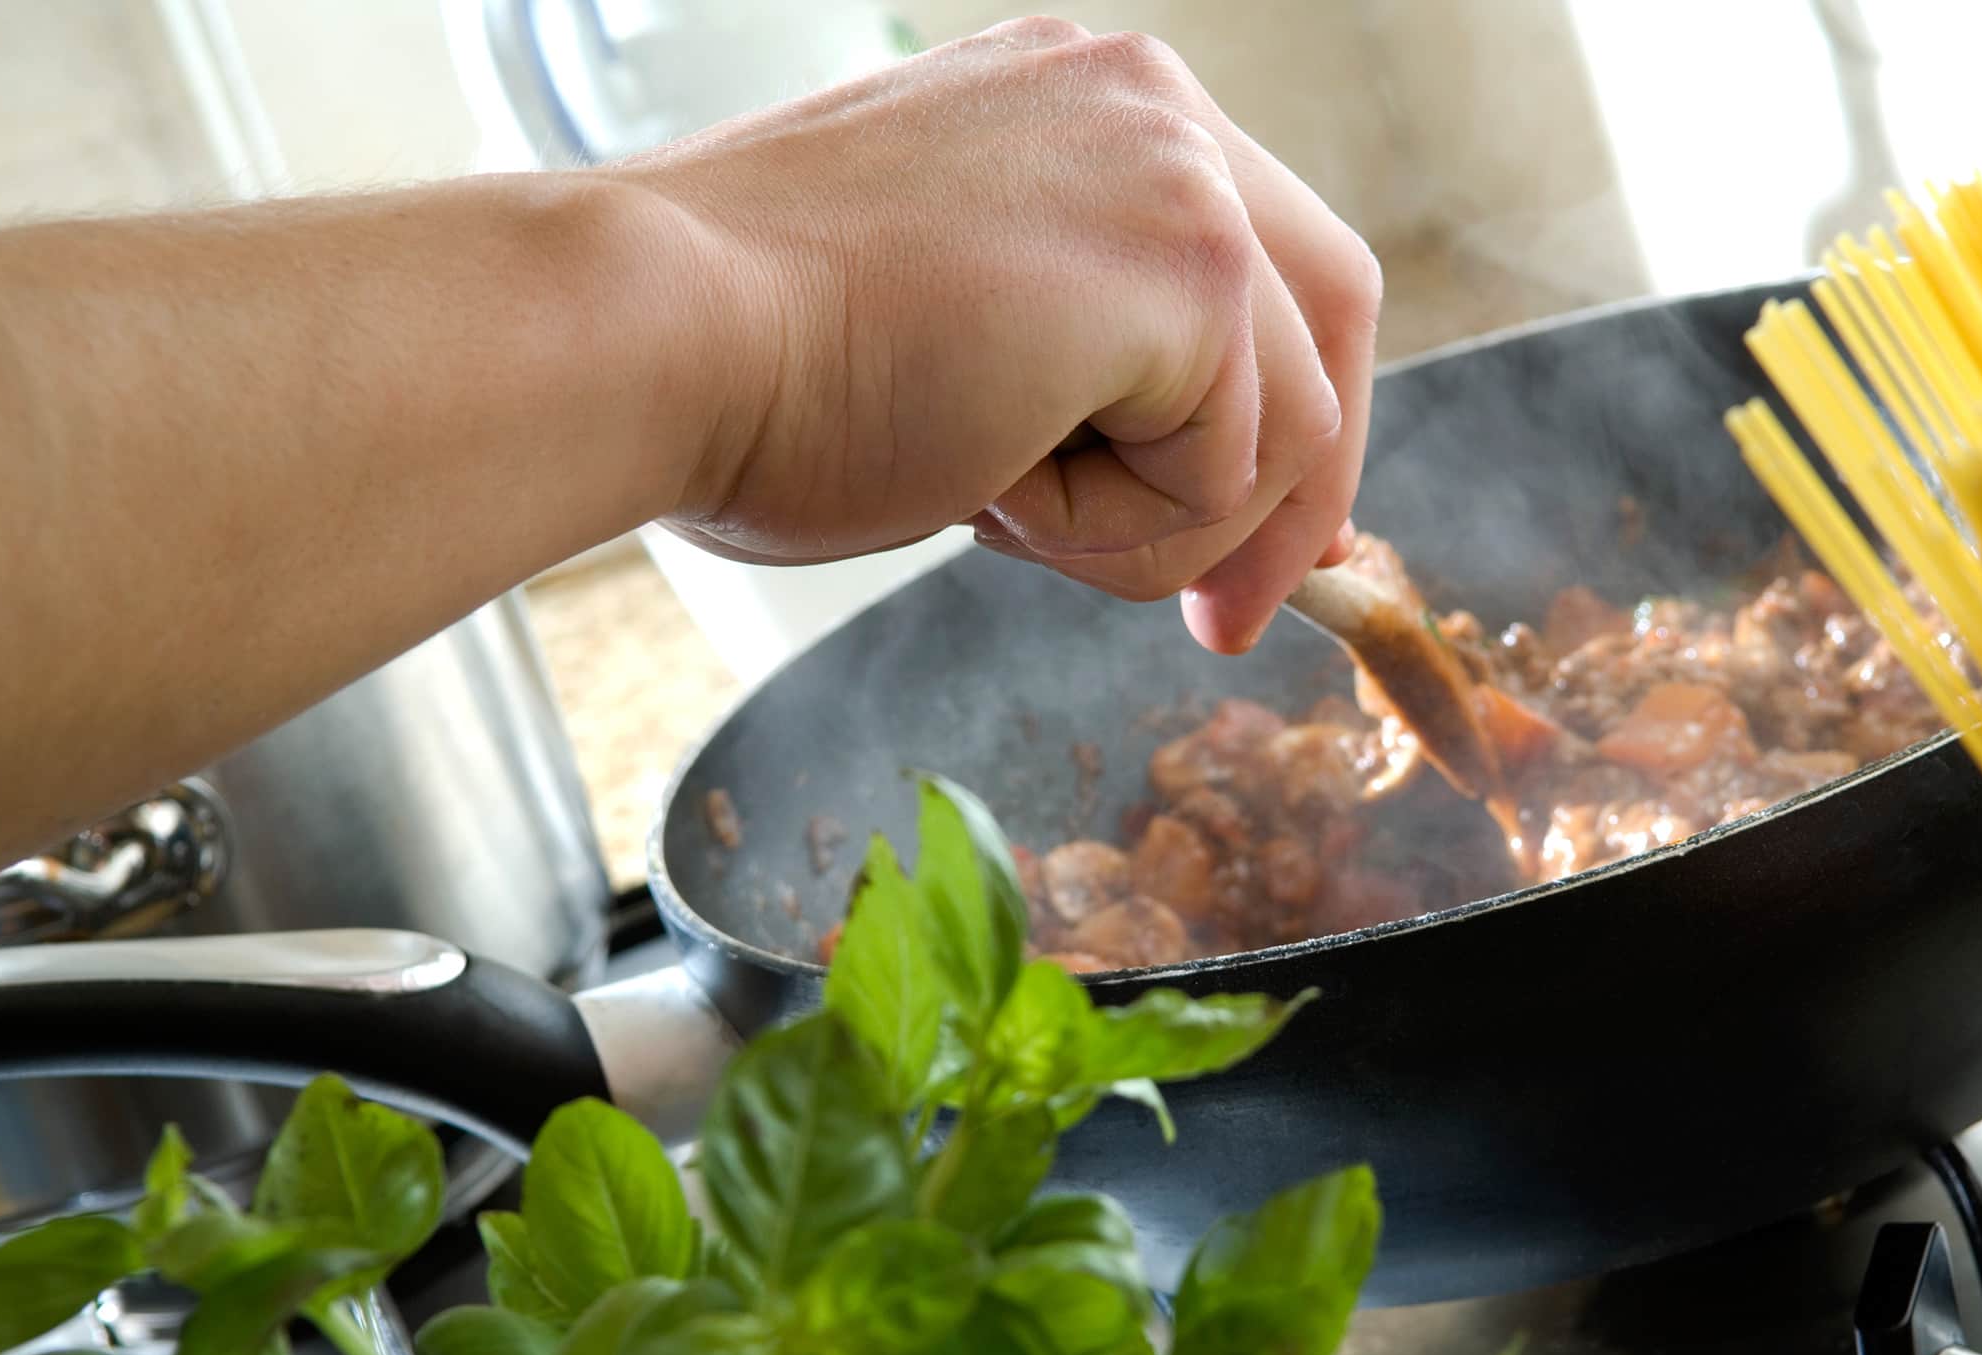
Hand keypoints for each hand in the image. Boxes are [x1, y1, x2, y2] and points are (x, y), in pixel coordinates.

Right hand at [637, 16, 1381, 653]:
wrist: (649, 333)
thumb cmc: (739, 358)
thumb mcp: (954, 329)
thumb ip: (1082, 363)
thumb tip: (1202, 484)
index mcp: (1087, 104)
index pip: (1265, 260)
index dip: (1282, 418)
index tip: (1249, 540)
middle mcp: (1152, 104)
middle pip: (1333, 314)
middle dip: (1296, 496)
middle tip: (1227, 623)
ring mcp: (1181, 174)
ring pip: (1280, 426)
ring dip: (1146, 525)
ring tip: (985, 493)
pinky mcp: (1189, 271)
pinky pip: (1226, 474)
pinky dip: (1114, 529)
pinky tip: (985, 478)